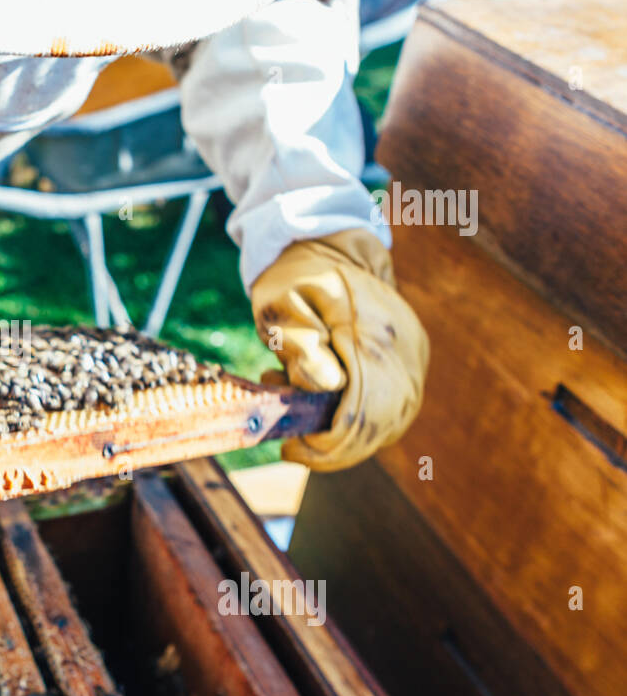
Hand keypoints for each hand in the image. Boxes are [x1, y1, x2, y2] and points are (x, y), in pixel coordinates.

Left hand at [251, 229, 428, 471]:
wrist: (329, 246)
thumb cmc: (296, 277)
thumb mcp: (282, 304)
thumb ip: (301, 345)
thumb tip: (326, 387)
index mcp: (373, 338)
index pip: (363, 415)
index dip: (328, 445)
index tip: (291, 448)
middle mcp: (404, 353)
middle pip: (381, 428)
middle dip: (334, 449)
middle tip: (294, 446)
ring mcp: (412, 359)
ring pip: (390, 425)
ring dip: (345, 437)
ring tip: (302, 417)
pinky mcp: (410, 364)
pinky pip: (391, 411)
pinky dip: (358, 423)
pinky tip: (324, 408)